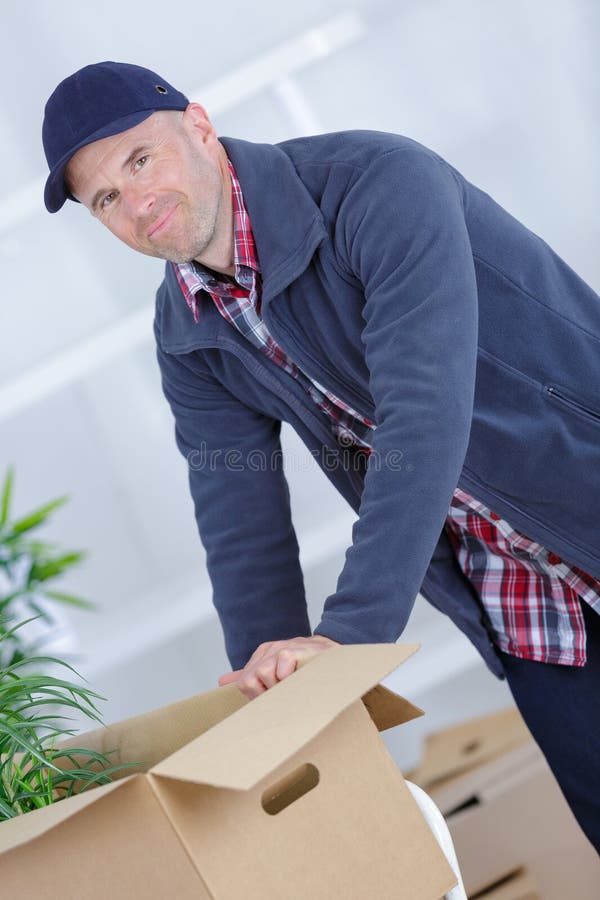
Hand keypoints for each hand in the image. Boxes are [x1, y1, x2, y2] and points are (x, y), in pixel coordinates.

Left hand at [217, 635, 339, 698]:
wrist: (330, 653)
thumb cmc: (304, 666)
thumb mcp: (275, 669)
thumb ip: (250, 675)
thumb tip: (222, 682)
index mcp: (261, 656)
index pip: (243, 683)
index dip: (257, 697)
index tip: (274, 699)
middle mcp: (268, 651)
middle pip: (248, 681)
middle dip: (264, 694)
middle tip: (283, 694)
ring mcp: (279, 648)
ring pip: (262, 675)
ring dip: (279, 687)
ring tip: (294, 685)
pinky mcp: (293, 650)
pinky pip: (281, 668)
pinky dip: (289, 677)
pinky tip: (300, 677)